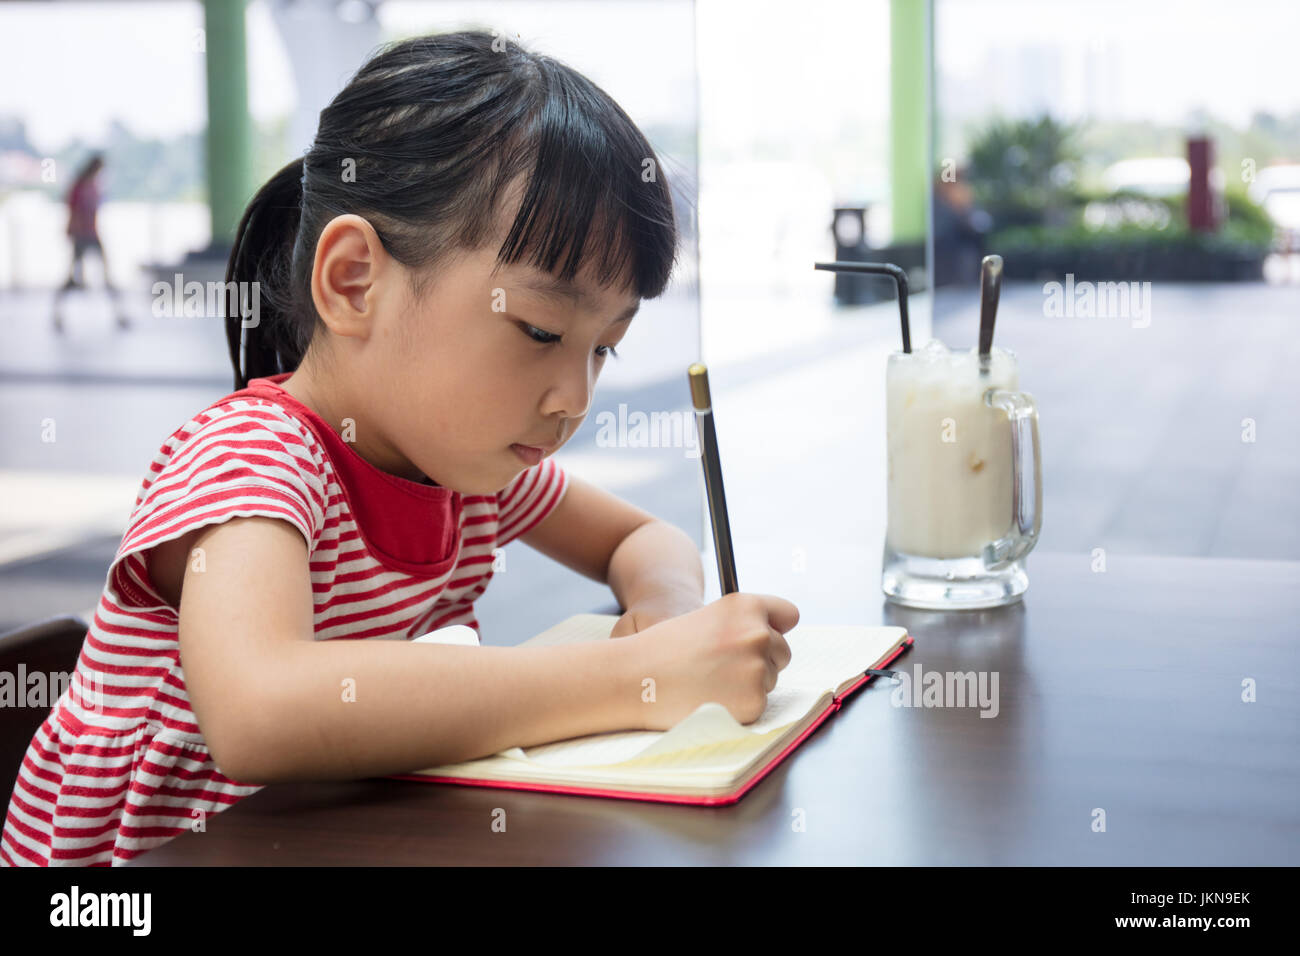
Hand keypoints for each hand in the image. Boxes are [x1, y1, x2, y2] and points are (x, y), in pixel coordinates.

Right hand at [618, 592, 799, 729]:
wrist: (634, 677)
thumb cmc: (663, 646)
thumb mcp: (705, 617)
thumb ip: (743, 621)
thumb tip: (776, 633)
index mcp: (746, 606)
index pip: (788, 614)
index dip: (776, 627)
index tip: (766, 637)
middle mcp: (758, 634)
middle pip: (782, 652)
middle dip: (761, 660)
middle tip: (722, 666)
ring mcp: (758, 669)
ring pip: (770, 681)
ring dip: (748, 684)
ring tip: (708, 682)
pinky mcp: (753, 701)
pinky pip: (757, 705)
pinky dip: (738, 707)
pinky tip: (710, 700)